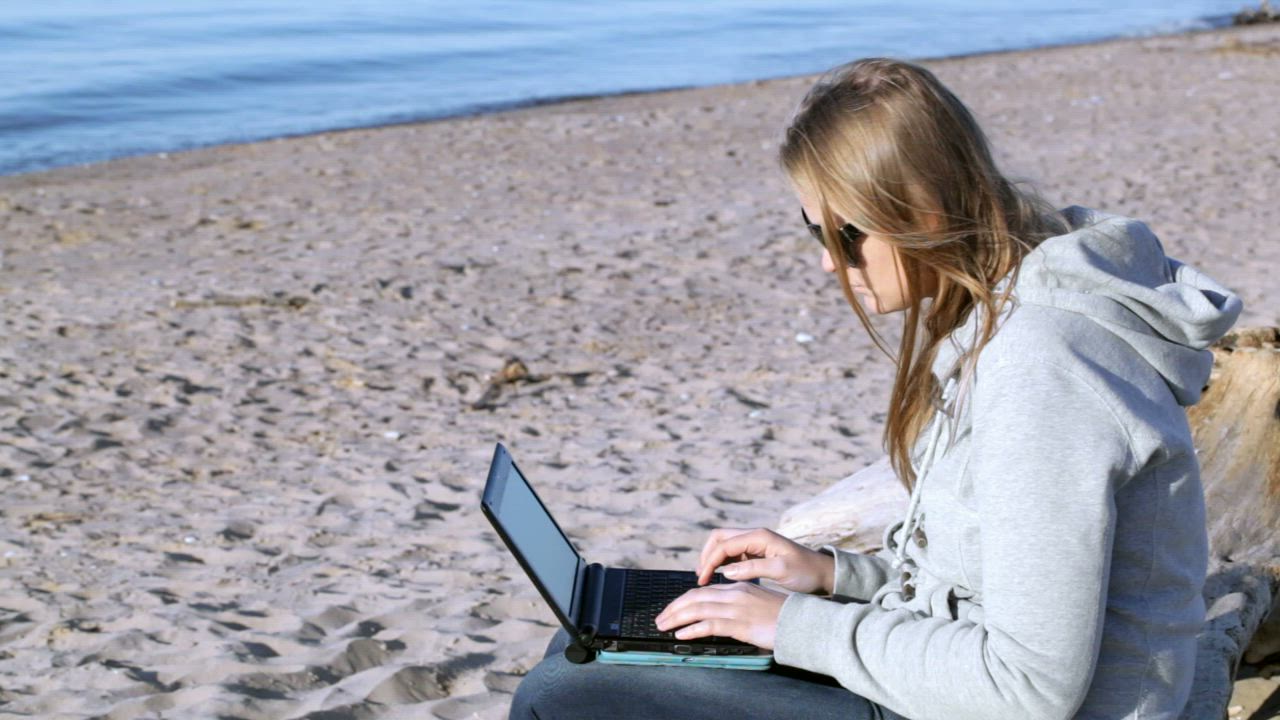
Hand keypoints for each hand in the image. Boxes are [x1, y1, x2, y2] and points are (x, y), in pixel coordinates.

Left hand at [654, 581, 786, 649]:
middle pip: (695, 597)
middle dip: (674, 607)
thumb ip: (740, 604)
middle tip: (660, 618)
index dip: (684, 600)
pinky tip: (681, 634)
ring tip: (663, 626)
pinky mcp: (740, 623)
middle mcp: (734, 594)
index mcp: (738, 587)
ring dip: (676, 617)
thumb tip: (721, 615)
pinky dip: (692, 629)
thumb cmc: (783, 616)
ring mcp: (736, 608)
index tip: (673, 609)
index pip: (704, 590)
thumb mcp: (758, 603)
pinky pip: (709, 624)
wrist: (802, 621)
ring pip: (697, 609)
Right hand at [696, 527, 833, 594]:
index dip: (710, 561)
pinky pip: (733, 554)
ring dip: (713, 559)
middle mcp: (755, 536)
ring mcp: (755, 544)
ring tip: (706, 578)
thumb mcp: (781, 570)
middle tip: (701, 577)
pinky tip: (721, 577)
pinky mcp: (757, 553)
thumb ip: (753, 569)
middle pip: (720, 538)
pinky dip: (723, 563)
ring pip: (724, 546)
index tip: (703, 580)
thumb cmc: (806, 572)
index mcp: (759, 537)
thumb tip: (726, 571)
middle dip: (707, 555)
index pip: (724, 544)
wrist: (823, 574)